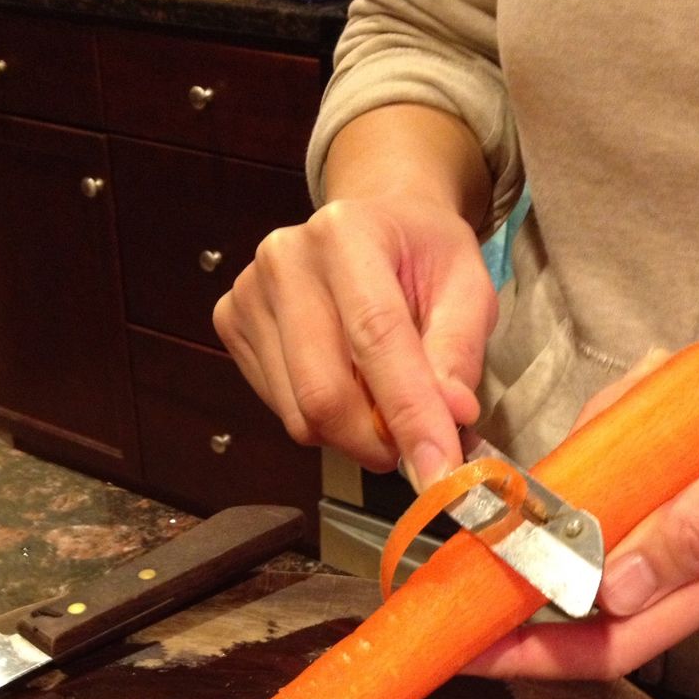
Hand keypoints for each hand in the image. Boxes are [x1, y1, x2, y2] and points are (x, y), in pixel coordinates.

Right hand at [213, 193, 498, 488]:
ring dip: (351, 437)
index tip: (439, 473)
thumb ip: (460, 350)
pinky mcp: (231, 325)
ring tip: (381, 407)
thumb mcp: (467, 287)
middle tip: (411, 452)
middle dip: (376, 443)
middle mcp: (284, 259)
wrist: (372, 225)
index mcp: (346, 232)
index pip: (376, 339)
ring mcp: (249, 294)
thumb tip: (453, 416)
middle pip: (323, 392)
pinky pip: (281, 410)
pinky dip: (322, 422)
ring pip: (300, 415)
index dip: (410, 416)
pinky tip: (345, 386)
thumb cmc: (421, 257)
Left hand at [468, 341, 698, 680]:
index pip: (606, 646)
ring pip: (608, 526)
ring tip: (601, 417)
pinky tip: (636, 399)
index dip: (531, 657)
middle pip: (589, 597)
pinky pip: (639, 482)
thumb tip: (612, 593)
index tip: (466, 647)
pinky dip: (620, 441)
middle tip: (479, 531)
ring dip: (582, 482)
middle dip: (530, 568)